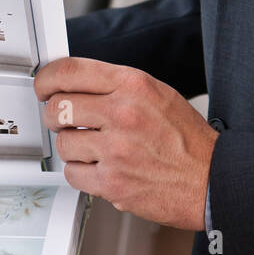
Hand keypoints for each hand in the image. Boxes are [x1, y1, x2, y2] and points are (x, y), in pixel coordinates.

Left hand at [33, 56, 218, 229]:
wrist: (210, 178)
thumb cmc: (186, 138)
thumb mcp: (157, 93)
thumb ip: (116, 85)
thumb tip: (75, 85)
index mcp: (133, 84)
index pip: (70, 71)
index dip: (47, 78)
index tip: (43, 85)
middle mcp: (123, 113)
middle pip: (59, 107)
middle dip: (55, 115)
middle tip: (64, 120)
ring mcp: (116, 150)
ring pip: (63, 143)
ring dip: (72, 147)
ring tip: (94, 148)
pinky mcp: (112, 183)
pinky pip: (73, 174)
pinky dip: (82, 172)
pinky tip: (101, 167)